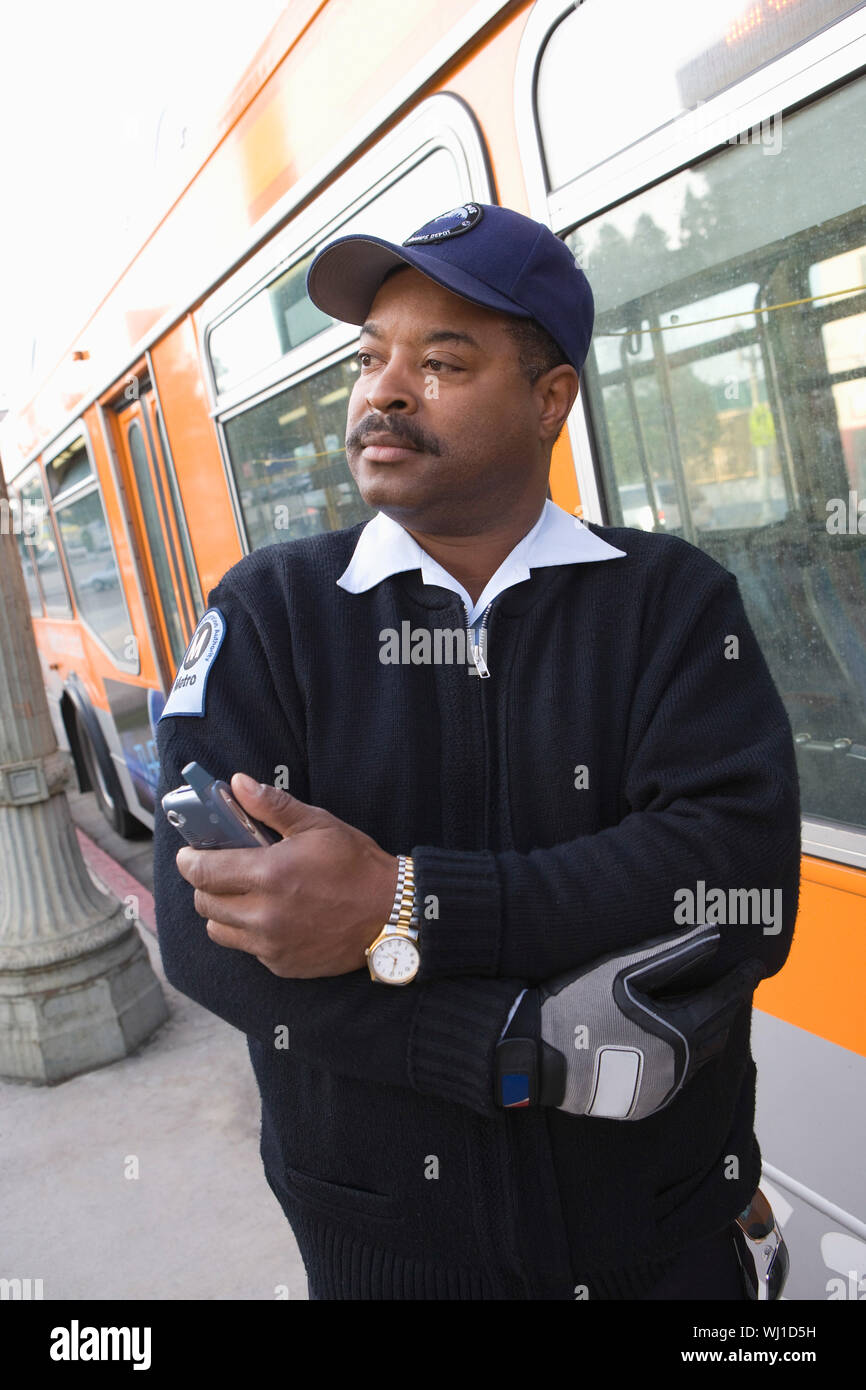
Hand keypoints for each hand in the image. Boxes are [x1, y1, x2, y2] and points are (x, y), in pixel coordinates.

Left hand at [175, 774, 398, 977]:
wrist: (392, 913)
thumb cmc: (355, 864)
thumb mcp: (317, 824)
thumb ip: (272, 805)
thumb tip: (237, 783)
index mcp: (269, 875)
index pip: (202, 872)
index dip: (189, 861)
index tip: (190, 853)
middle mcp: (264, 915)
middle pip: (204, 903)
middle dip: (205, 884)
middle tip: (221, 870)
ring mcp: (271, 944)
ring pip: (218, 930)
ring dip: (222, 911)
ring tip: (243, 896)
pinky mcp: (281, 965)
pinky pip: (246, 949)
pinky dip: (249, 933)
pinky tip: (271, 917)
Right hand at [501, 926, 765, 1117]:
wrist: (534, 1053)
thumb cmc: (577, 1005)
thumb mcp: (624, 971)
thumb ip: (674, 954)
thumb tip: (713, 935)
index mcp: (679, 1035)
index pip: (722, 1002)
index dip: (741, 981)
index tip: (757, 966)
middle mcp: (678, 1070)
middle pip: (715, 1032)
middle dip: (726, 1006)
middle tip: (735, 984)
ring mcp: (661, 1092)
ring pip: (698, 1058)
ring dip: (706, 1031)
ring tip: (707, 1007)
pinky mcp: (643, 1104)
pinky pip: (675, 1075)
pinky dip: (683, 1053)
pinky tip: (673, 1037)